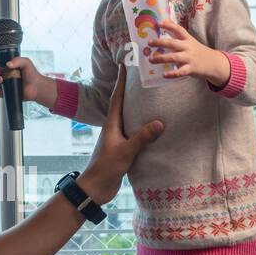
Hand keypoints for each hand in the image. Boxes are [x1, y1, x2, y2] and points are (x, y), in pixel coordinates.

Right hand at [0, 56, 57, 108]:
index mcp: (11, 67)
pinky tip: (2, 89)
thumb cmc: (33, 74)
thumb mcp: (26, 62)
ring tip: (1, 80)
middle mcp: (8, 75)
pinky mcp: (8, 92)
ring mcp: (8, 84)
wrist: (37, 87)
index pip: (1, 64)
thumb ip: (17, 60)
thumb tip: (7, 64)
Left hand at [81, 64, 163, 201]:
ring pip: (129, 118)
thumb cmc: (105, 168)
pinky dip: (142, 126)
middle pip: (122, 104)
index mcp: (112, 124)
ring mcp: (118, 139)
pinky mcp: (122, 149)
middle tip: (140, 76)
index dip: (121, 81)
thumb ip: (141, 137)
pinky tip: (152, 126)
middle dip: (129, 90)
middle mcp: (114, 128)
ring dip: (136, 107)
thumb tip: (160, 122)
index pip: (117, 98)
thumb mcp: (125, 151)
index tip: (125, 65)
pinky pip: (134, 133)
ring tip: (149, 97)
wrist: (96, 189)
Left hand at [151, 19, 230, 88]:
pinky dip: (172, 74)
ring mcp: (189, 58)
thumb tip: (164, 20)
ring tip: (151, 59)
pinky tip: (164, 74)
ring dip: (161, 58)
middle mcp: (188, 47)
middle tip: (149, 43)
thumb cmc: (197, 51)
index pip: (178, 29)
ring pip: (174, 57)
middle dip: (160, 43)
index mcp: (187, 39)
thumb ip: (177, 32)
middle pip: (173, 43)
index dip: (169, 25)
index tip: (158, 23)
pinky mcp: (191, 69)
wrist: (213, 63)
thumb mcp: (189, 40)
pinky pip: (180, 72)